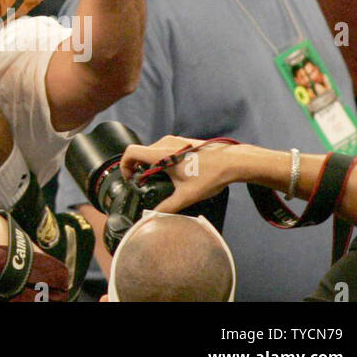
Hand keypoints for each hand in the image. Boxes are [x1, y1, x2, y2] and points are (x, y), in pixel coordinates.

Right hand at [120, 135, 242, 212]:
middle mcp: (164, 143)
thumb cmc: (209, 176)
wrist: (232, 161)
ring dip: (150, 164)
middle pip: (141, 153)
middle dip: (138, 168)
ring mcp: (174, 140)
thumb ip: (167, 207)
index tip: (130, 178)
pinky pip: (163, 148)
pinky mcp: (182, 141)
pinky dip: (161, 159)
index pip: (131, 152)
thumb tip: (153, 216)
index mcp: (161, 154)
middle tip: (144, 184)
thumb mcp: (187, 195)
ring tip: (161, 180)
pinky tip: (175, 173)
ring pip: (152, 150)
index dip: (124, 165)